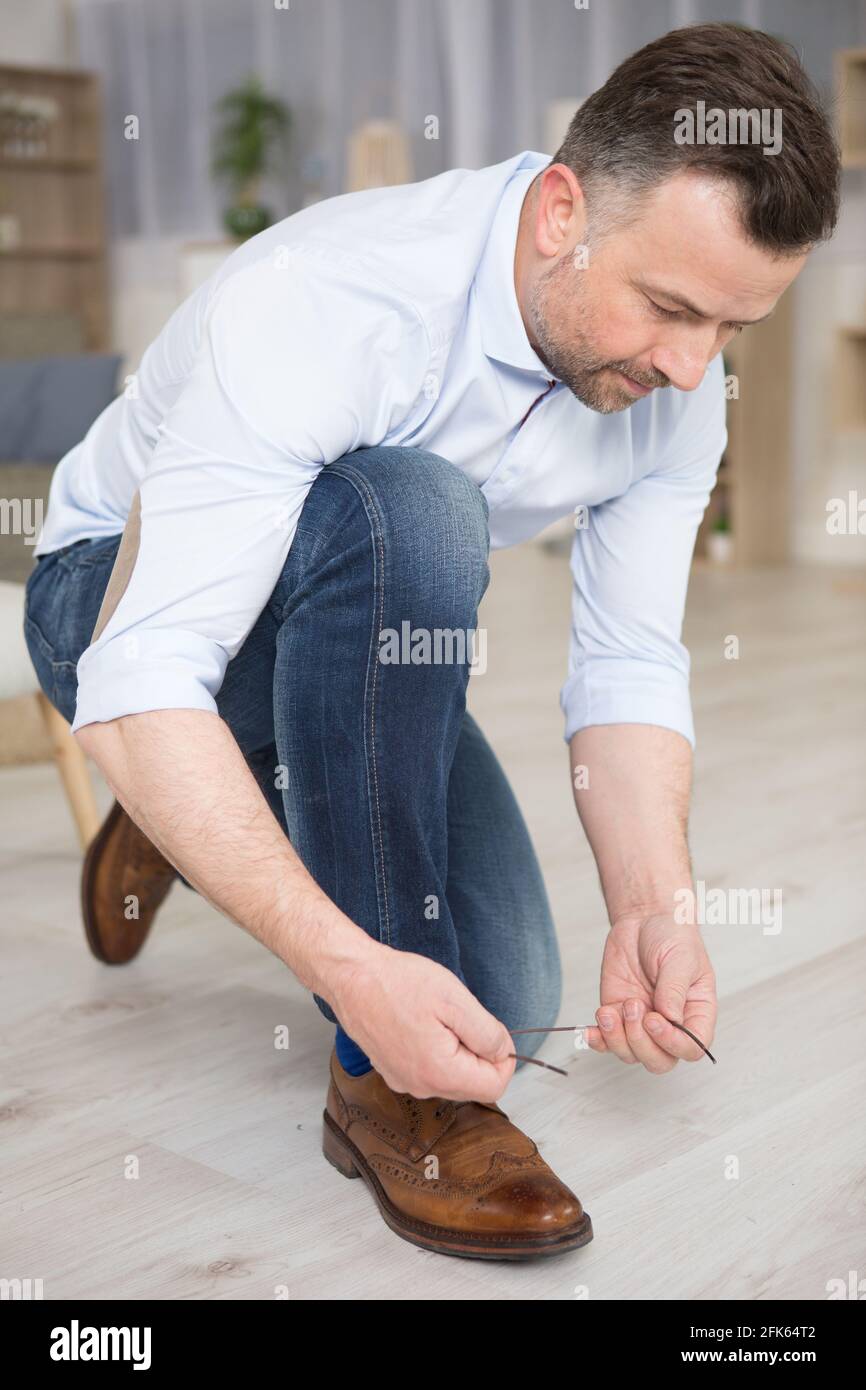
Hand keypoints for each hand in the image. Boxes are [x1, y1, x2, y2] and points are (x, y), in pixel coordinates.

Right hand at [331, 942, 515, 1101]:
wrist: (352, 978)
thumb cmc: (397, 984)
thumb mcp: (456, 1000)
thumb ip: (487, 1033)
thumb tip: (503, 1052)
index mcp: (440, 1073)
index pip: (495, 1086)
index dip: (504, 1058)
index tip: (493, 1031)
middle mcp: (421, 1086)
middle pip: (474, 1085)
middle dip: (479, 1054)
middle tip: (462, 1018)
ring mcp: (405, 1081)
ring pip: (452, 1078)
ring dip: (458, 1052)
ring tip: (439, 1018)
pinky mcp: (394, 1072)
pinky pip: (430, 1072)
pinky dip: (437, 1052)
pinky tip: (423, 1024)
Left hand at [583, 912, 716, 1071]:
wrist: (644, 919)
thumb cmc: (672, 937)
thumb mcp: (681, 959)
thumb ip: (674, 990)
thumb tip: (669, 1020)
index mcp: (695, 1014)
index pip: (690, 1048)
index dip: (672, 1043)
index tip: (655, 1018)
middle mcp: (669, 1025)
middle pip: (659, 1061)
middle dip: (641, 1042)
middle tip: (633, 1007)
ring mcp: (641, 1023)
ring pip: (631, 1055)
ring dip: (618, 1038)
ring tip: (614, 1008)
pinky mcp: (618, 1015)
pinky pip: (606, 1041)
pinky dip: (597, 1040)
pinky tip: (591, 1029)